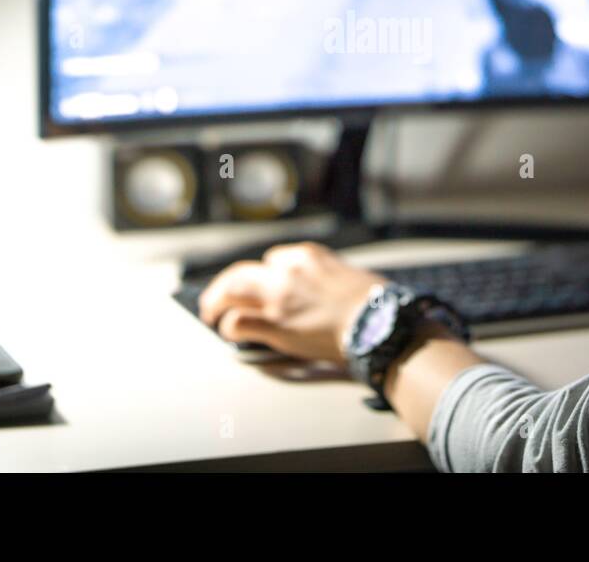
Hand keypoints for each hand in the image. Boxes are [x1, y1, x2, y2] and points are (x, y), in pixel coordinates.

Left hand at [197, 242, 387, 362]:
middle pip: (241, 272)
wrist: (378, 322)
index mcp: (306, 255)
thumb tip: (321, 289)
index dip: (266, 274)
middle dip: (225, 285)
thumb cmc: (374, 303)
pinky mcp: (275, 325)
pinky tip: (231, 332)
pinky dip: (230, 327)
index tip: (265, 286)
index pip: (273, 259)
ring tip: (210, 313)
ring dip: (215, 301)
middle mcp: (286, 272)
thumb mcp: (348, 273)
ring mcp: (278, 298)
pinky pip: (238, 322)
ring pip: (231, 290)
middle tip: (216, 297)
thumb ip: (325, 277)